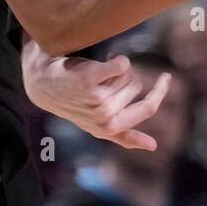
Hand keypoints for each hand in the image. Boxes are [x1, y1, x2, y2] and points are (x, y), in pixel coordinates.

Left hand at [21, 41, 169, 150]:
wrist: (40, 83)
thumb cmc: (72, 100)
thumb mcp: (97, 124)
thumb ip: (124, 136)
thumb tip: (153, 147)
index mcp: (108, 129)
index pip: (146, 109)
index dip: (159, 91)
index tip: (166, 76)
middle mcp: (104, 118)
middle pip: (136, 85)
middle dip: (124, 76)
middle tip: (104, 76)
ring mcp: (97, 101)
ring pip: (128, 74)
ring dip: (115, 67)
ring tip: (95, 71)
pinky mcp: (89, 83)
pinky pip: (121, 65)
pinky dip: (117, 59)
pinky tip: (106, 58)